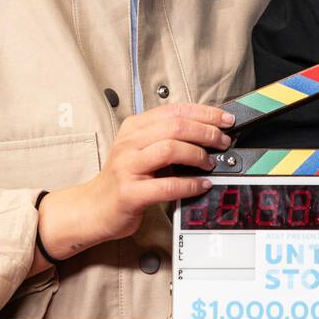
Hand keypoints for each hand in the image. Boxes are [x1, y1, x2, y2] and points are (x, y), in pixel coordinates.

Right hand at [86, 102, 233, 241]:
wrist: (93, 208)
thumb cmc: (124, 178)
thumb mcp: (142, 150)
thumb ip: (168, 139)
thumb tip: (208, 133)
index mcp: (135, 127)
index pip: (175, 110)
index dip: (205, 113)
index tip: (225, 119)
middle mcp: (130, 143)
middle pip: (175, 126)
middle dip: (206, 132)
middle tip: (222, 142)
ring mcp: (127, 167)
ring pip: (170, 149)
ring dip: (198, 155)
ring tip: (210, 163)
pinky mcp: (129, 193)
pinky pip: (166, 185)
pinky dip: (189, 184)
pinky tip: (202, 184)